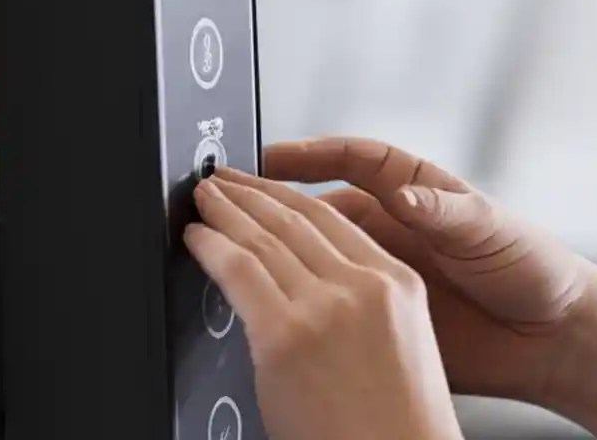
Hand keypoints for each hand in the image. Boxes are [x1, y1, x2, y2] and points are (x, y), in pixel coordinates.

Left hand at [184, 173, 462, 439]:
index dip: (287, 196)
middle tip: (222, 180)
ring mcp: (326, 307)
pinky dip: (211, 247)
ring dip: (226, 212)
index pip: (333, 221)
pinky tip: (197, 237)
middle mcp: (365, 285)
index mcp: (399, 283)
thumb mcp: (398, 346)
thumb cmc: (395, 426)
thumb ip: (360, 308)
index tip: (262, 188)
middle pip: (296, 220)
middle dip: (250, 194)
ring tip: (203, 199)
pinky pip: (240, 272)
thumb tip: (304, 292)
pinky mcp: (287, 335)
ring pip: (265, 239)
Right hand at [250, 137, 596, 404]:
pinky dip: (299, 298)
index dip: (309, 154)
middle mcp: (393, 225)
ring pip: (316, 251)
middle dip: (273, 197)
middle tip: (226, 196)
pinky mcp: (381, 310)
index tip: (267, 156)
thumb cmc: (532, 269)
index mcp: (417, 192)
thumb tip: (406, 198)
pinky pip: (330, 300)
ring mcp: (382, 268)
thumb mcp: (493, 232)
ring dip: (277, 247)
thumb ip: (450, 214)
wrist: (550, 337)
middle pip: (319, 204)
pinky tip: (268, 302)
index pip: (353, 160)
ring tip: (230, 244)